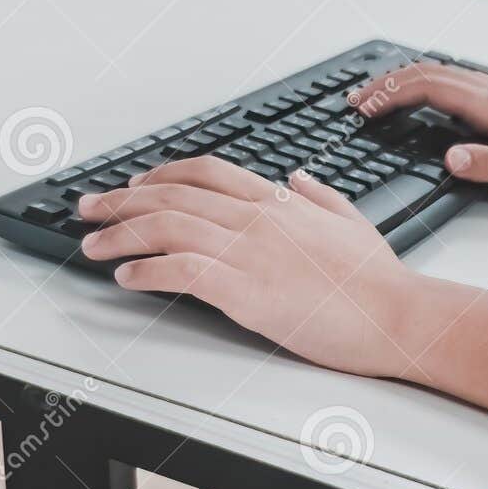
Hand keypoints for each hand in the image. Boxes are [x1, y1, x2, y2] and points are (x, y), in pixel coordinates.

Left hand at [77, 159, 420, 377]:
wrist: (398, 315)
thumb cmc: (379, 280)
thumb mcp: (353, 222)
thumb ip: (320, 196)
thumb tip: (296, 179)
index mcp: (278, 202)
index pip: (203, 172)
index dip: (158, 175)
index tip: (132, 186)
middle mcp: (257, 219)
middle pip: (170, 197)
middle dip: (120, 201)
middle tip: (89, 210)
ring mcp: (250, 253)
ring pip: (165, 228)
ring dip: (120, 236)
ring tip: (92, 247)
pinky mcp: (246, 292)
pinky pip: (180, 271)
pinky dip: (145, 270)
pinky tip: (126, 278)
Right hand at [348, 63, 487, 210]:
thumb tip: (451, 156)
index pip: (431, 87)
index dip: (391, 94)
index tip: (363, 108)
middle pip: (430, 73)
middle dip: (388, 83)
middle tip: (355, 99)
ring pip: (443, 75)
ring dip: (406, 81)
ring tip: (378, 95)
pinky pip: (457, 84)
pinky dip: (428, 85)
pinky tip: (424, 98)